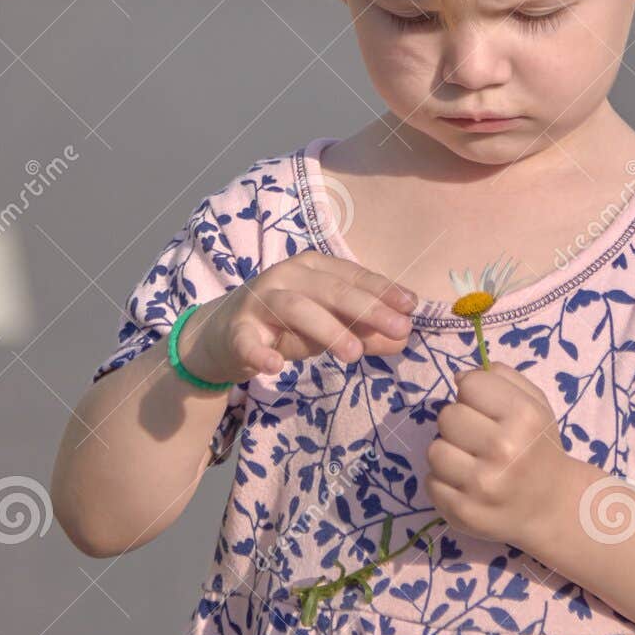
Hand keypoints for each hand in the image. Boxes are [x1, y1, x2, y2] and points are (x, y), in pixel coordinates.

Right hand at [178, 252, 417, 384]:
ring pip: (296, 308)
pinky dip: (260, 352)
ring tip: (354, 354)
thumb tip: (403, 337)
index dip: (383, 290)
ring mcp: (259, 301)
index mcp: (312, 267)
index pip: (353, 276)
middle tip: (398, 329)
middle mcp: (286, 276)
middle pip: (330, 289)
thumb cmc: (285, 324)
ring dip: (327, 329)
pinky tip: (276, 366)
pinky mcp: (235, 330)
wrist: (222, 335)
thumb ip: (364, 330)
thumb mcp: (328, 326)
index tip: (411, 306)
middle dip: (367, 308)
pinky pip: (247, 341)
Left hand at [423, 360, 568, 547]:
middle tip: (478, 439)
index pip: (469, 385)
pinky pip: (431, 482)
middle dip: (460, 424)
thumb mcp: (535, 404)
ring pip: (434, 450)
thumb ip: (502, 378)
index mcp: (524, 417)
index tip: (487, 410)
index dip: (475, 394)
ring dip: (449, 453)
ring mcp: (482, 484)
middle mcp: (504, 449)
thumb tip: (460, 378)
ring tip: (470, 462)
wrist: (550, 506)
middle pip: (447, 416)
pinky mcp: (463, 512)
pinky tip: (466, 484)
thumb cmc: (537, 447)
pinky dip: (444, 481)